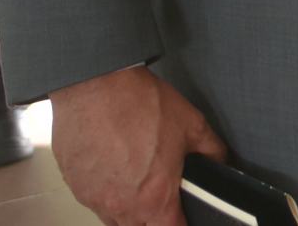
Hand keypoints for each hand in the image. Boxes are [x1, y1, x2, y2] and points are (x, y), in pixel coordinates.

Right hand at [49, 64, 228, 225]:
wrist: (96, 86)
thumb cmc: (140, 105)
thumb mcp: (193, 125)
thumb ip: (212, 151)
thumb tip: (221, 162)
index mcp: (154, 198)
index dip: (182, 225)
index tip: (184, 218)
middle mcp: (121, 206)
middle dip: (154, 219)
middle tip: (163, 199)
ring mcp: (93, 198)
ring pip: (114, 219)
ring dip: (129, 209)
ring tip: (140, 180)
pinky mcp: (75, 185)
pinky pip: (94, 201)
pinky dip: (107, 193)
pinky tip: (116, 168)